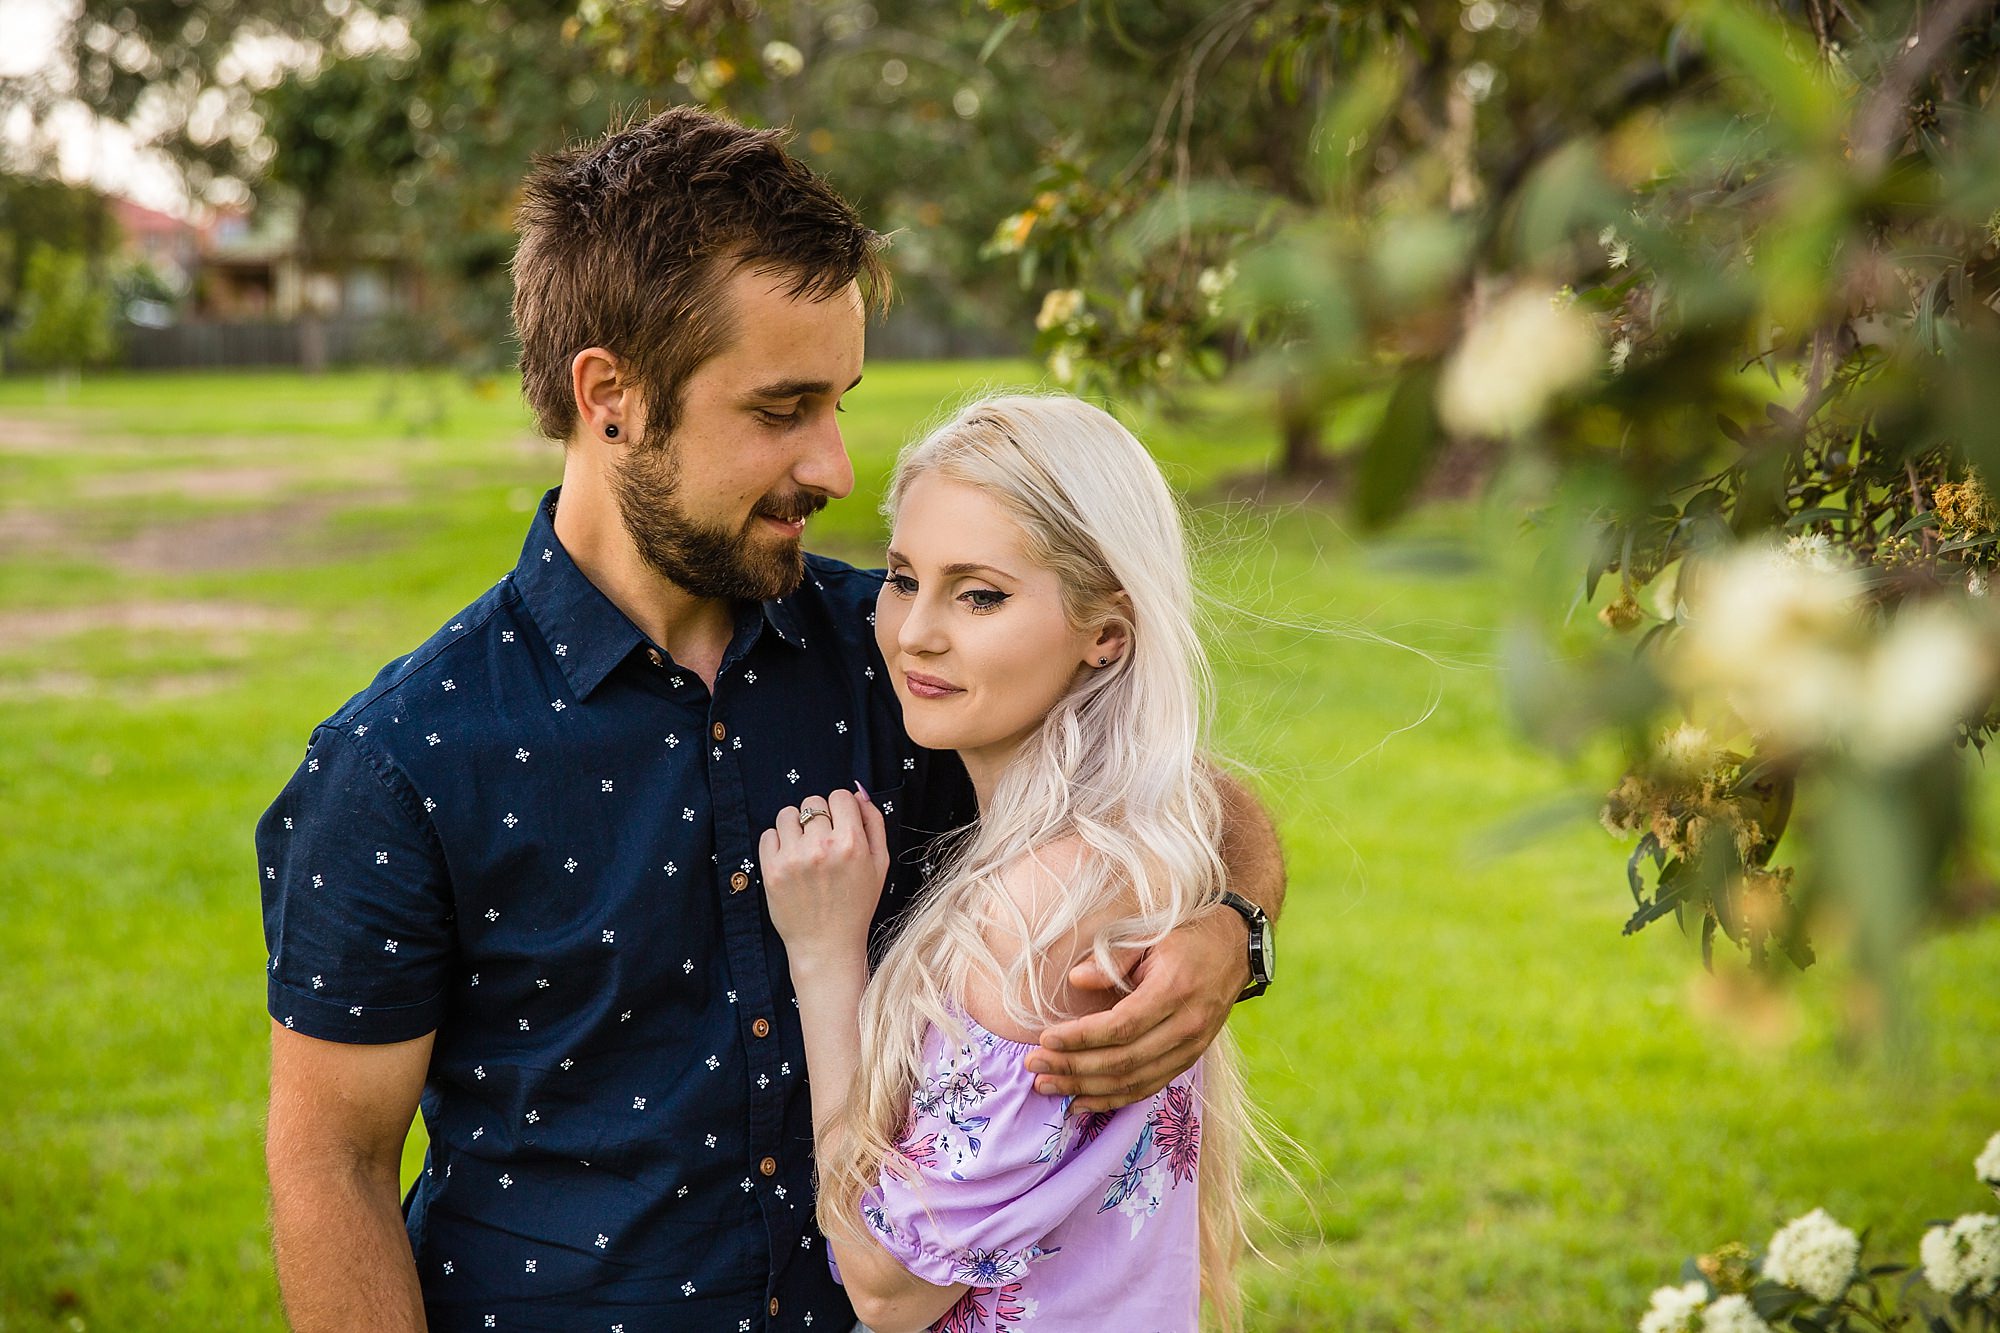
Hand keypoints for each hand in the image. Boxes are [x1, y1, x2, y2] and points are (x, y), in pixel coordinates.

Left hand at [758, 786, 889, 969]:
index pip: (840, 796)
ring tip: (804, 850)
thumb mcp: (879, 864)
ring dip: (795, 827)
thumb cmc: (856, 904)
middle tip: (822, 843)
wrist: (826, 944)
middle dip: (819, 818)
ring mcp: (793, 858)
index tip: (840, 825)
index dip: (841, 809)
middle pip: (813, 802)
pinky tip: (790, 861)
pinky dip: (777, 843)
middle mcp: (821, 847)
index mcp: (851, 843)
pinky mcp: (771, 870)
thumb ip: (874, 823)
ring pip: (787, 814)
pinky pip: (768, 834)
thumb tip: (858, 793)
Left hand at [1025, 905, 1247, 1112]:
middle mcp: (1187, 1026)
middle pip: (1124, 1060)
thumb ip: (1113, 959)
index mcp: (1174, 991)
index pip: (1121, 1026)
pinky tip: (1081, 1102)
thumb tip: (1075, 980)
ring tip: (1047, 1086)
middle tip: (1034, 1066)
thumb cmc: (1186, 937)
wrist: (1234, 949)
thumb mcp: (1150, 936)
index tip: (1045, 1039)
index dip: (1081, 1038)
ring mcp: (1191, 1048)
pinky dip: (1113, 1100)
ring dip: (1087, 1088)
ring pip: (1134, 1081)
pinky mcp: (1189, 1059)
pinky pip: (1148, 1088)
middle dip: (1074, 1067)